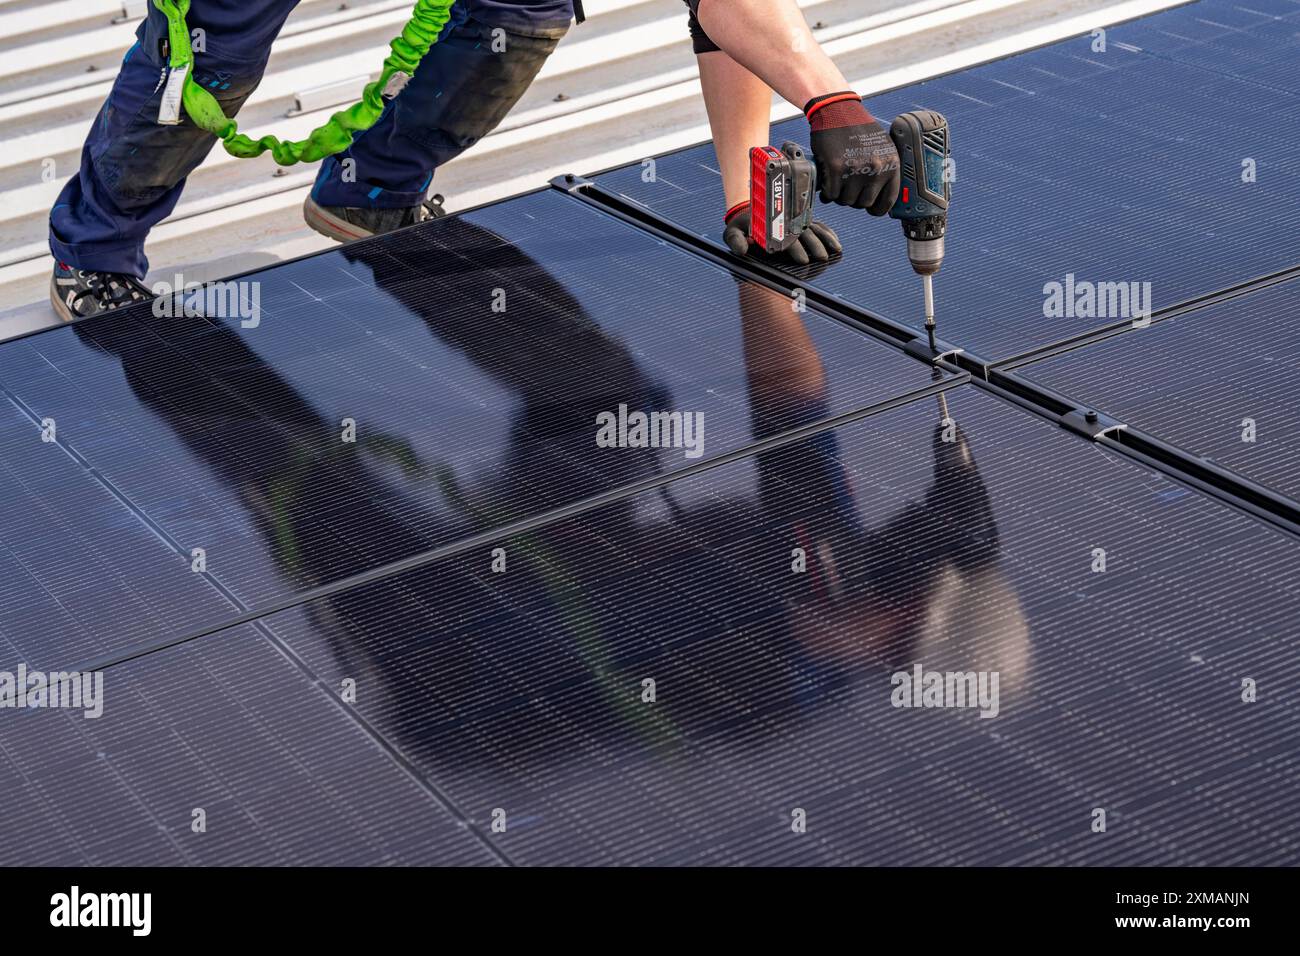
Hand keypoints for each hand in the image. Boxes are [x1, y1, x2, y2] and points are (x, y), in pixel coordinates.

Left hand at [722, 204, 842, 265]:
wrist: (748, 212)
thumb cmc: (741, 226)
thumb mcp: (732, 232)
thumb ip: (736, 241)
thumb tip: (742, 250)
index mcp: (771, 224)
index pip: (784, 237)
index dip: (794, 249)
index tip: (803, 260)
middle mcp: (785, 221)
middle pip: (803, 233)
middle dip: (814, 246)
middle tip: (822, 258)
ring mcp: (795, 220)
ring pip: (813, 228)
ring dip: (825, 238)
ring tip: (836, 250)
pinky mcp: (802, 221)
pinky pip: (818, 225)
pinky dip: (827, 232)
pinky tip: (835, 241)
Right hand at [805, 92, 899, 214]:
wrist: (838, 110)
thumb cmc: (858, 127)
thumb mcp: (882, 147)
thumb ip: (885, 169)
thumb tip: (882, 194)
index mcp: (891, 164)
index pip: (888, 201)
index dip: (877, 208)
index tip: (870, 208)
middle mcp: (876, 169)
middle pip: (863, 203)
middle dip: (854, 199)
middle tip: (847, 188)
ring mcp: (856, 170)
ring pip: (846, 201)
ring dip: (839, 196)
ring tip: (837, 183)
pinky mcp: (837, 169)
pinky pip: (831, 194)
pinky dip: (826, 193)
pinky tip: (826, 185)